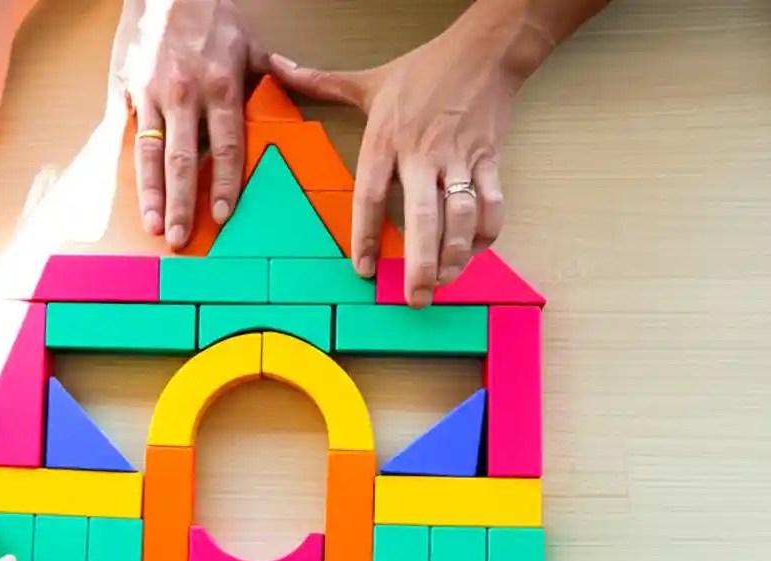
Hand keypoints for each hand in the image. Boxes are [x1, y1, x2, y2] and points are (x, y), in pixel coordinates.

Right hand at [122, 0, 268, 246]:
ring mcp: (152, 95)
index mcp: (220, 88)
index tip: (223, 214)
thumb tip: (294, 93)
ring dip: (152, 194)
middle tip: (181, 237)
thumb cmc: (211, 16)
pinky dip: (128, 166)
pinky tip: (129, 193)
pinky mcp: (128, 91)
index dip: (224, 183)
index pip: (225, 147)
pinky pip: (128, 134)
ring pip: (150, 154)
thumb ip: (269, 78)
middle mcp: (185, 95)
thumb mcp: (250, 45)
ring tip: (153, 225)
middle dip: (181, 203)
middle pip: (182, 161)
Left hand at [270, 8, 530, 306]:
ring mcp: (460, 159)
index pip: (371, 196)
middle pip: (422, 217)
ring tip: (443, 282)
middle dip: (420, 263)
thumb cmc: (424, 70)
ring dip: (455, 256)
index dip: (367, 236)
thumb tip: (278, 66)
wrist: (484, 51)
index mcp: (386, 139)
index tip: (364, 270)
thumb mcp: (368, 81)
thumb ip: (320, 82)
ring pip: (461, 217)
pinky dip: (485, 234)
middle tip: (414, 298)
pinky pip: (492, 205)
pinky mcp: (490, 160)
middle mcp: (423, 154)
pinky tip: (472, 253)